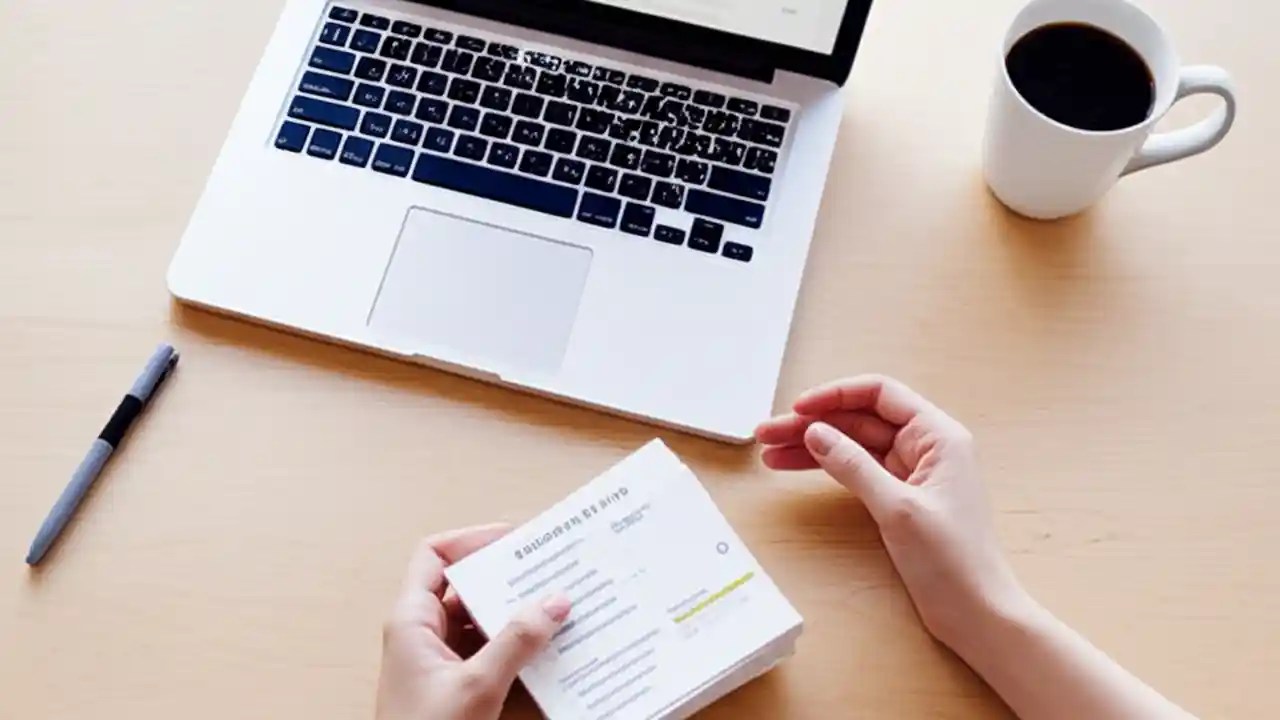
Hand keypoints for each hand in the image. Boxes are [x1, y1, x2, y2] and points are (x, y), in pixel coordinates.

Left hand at [375, 525, 571, 719]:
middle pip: (464, 585)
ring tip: (557, 604)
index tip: (516, 539)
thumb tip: (554, 601)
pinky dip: (515, 643)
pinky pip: (486, 649)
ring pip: (479, 619)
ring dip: (516, 612)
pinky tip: (547, 645)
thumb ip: (517, 641)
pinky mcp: (454, 684)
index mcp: (411, 620)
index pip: (435, 555)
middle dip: (507, 576)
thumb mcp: (477, 686)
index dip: (472, 539)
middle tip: (549, 568)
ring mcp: (437, 660)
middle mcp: (421, 634)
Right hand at [756, 375, 1027, 649]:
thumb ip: (854, 465)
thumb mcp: (898, 509)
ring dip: (812, 446)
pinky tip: (795, 466)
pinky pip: (857, 470)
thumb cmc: (952, 561)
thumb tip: (814, 432)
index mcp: (938, 436)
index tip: (798, 408)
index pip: (880, 394)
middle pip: (860, 419)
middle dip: (813, 423)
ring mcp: (912, 472)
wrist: (977, 614)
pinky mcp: (899, 498)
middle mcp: (926, 446)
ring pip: (853, 445)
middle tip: (766, 432)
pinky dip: (826, 468)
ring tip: (769, 451)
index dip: (836, 396)